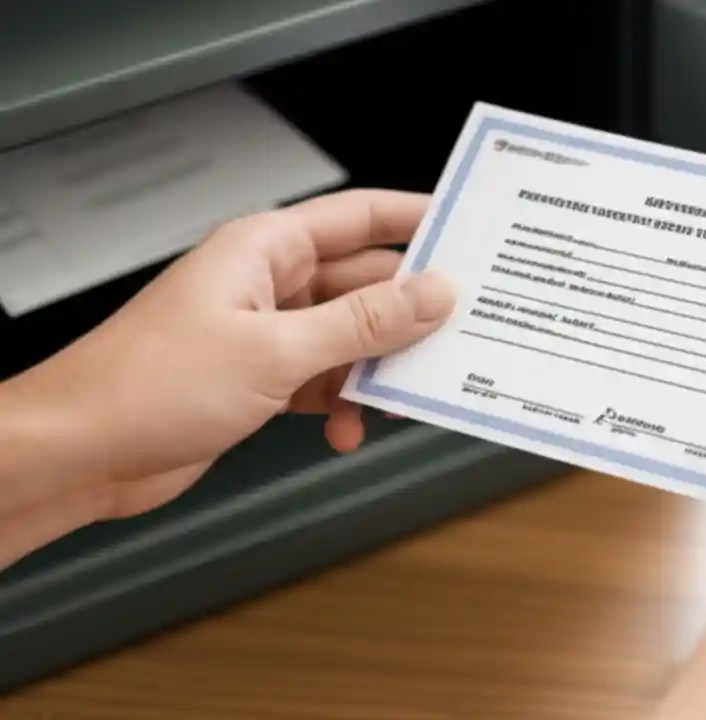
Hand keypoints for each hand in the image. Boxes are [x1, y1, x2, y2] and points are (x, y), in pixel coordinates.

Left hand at [0, 189, 454, 564]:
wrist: (80, 453)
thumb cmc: (147, 385)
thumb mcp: (277, 350)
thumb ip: (364, 323)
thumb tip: (433, 293)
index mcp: (266, 249)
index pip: (358, 217)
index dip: (415, 219)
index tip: (467, 231)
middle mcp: (268, 284)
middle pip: (363, 284)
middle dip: (409, 312)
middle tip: (461, 331)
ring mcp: (264, 333)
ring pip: (350, 338)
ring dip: (376, 369)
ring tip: (405, 393)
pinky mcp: (258, 380)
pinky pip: (324, 381)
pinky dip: (342, 405)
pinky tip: (344, 429)